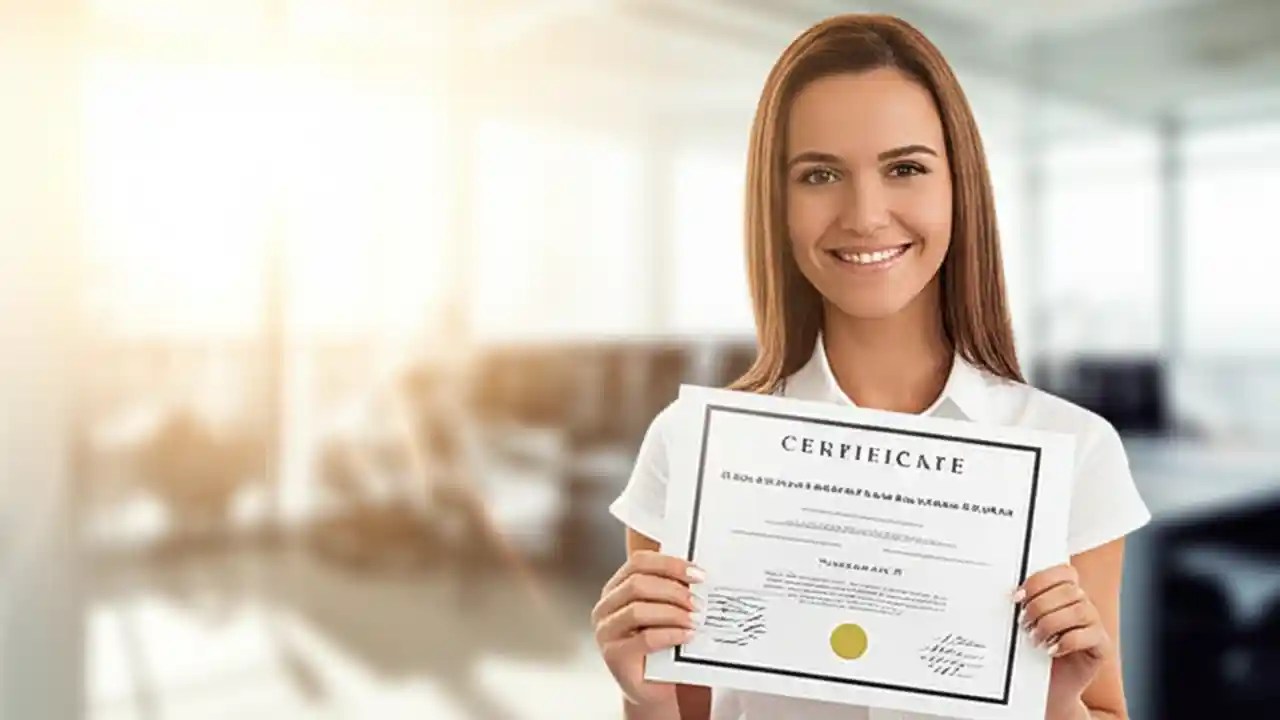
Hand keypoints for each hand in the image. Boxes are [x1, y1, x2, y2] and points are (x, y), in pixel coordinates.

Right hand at [592, 551, 704, 706]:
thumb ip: (671, 591)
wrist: (652, 686)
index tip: (697, 573)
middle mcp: (606, 607)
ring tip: (695, 619)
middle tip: (698, 601)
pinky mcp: (615, 656)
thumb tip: (697, 575)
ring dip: (673, 612)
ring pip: (638, 610)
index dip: (670, 564)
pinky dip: (671, 634)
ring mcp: (606, 632)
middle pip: (637, 584)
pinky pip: (645, 639)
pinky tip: (687, 636)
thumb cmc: (659, 646)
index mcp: (616, 588)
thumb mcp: (663, 612)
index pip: (639, 562)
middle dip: (673, 590)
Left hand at [1015, 564, 1111, 706]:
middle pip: (1069, 590)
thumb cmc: (1034, 652)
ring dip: (1051, 623)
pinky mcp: (1101, 646)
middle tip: (1024, 623)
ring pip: (1080, 611)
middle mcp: (1083, 605)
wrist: (1048, 686)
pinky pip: (1089, 635)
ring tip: (1035, 639)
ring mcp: (1095, 625)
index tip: (1017, 597)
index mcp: (1066, 593)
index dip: (1039, 581)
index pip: (1062, 572)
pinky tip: (1051, 649)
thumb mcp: (1027, 624)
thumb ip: (1025, 606)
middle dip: (1040, 605)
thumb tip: (1011, 594)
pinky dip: (1066, 641)